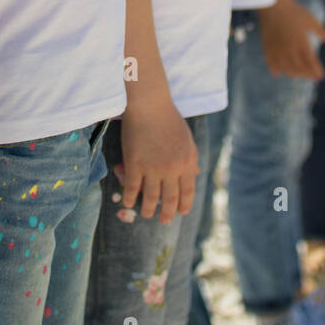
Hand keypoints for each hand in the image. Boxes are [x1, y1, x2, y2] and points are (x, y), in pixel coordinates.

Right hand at [118, 95, 198, 224]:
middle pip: (170, 199)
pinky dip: (130, 198)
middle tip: (164, 221)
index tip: (181, 213)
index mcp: (187, 162)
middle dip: (167, 213)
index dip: (184, 205)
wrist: (150, 104)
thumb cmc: (169, 118)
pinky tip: (128, 202)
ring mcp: (153, 168)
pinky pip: (132, 188)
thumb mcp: (186, 139)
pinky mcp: (135, 164)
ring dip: (148, 210)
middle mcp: (171, 169)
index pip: (187, 191)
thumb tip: (196, 173)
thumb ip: (191, 158)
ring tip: (145, 214)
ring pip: (150, 198)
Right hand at [258, 0, 324, 80]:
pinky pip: (271, 63)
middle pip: (299, 68)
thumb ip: (320, 30)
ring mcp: (277, 49)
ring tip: (298, 76)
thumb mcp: (309, 18)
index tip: (321, 76)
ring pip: (285, 68)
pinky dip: (275, 70)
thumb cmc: (292, 10)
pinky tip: (278, 73)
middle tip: (313, 77)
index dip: (317, 71)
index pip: (311, 62)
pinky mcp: (267, 47)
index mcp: (301, 42)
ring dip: (293, 74)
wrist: (272, 4)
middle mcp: (289, 48)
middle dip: (308, 74)